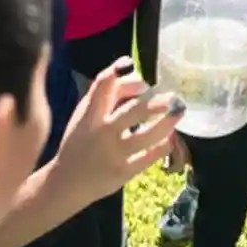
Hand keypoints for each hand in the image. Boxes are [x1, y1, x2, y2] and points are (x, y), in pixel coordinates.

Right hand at [54, 58, 183, 201]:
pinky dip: (162, 146)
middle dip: (158, 102)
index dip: (116, 72)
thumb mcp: (85, 116)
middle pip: (134, 110)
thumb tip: (141, 81)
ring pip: (147, 135)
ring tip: (179, 112)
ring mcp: (114, 153)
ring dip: (167, 122)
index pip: (102, 86)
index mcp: (89, 114)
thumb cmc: (80, 142)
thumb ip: (108, 97)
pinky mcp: (123, 173)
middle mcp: (102, 131)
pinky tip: (169, 139)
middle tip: (174, 97)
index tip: (130, 64)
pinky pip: (149, 157)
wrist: (67, 182)